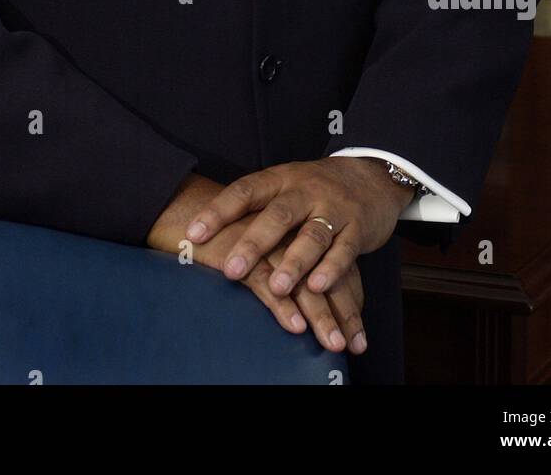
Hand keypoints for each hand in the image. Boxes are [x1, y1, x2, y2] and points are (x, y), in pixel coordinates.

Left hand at [184, 158, 412, 321]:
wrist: (371, 177)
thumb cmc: (314, 190)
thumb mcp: (283, 188)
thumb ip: (253, 209)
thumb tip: (200, 235)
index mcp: (280, 179)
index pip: (244, 191)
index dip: (218, 211)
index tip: (192, 234)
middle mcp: (305, 191)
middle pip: (277, 215)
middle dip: (254, 243)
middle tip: (232, 270)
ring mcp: (333, 208)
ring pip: (312, 236)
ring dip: (294, 262)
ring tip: (278, 287)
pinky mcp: (358, 228)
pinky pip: (344, 250)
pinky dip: (331, 269)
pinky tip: (317, 287)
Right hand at [236, 231, 367, 354]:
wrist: (191, 206)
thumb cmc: (237, 224)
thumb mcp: (275, 236)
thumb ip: (297, 258)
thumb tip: (319, 301)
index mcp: (304, 225)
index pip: (337, 263)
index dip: (350, 300)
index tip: (358, 334)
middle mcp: (290, 228)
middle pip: (324, 276)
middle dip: (342, 310)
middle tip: (353, 345)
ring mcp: (266, 238)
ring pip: (302, 282)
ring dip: (320, 314)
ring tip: (331, 341)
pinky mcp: (240, 249)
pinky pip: (266, 281)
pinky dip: (282, 305)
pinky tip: (295, 325)